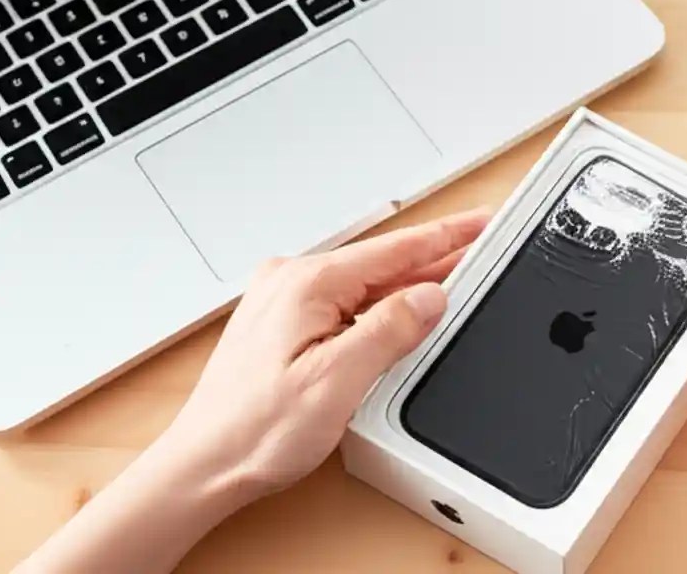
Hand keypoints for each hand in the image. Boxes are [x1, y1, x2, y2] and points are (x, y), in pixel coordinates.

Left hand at [154, 209, 490, 503]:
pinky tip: (403, 313)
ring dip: (409, 285)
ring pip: (366, 284)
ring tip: (456, 280)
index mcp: (307, 284)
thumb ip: (390, 330)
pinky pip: (346, 300)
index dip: (448, 235)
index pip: (397, 249)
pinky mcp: (283, 322)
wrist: (203, 466)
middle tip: (483, 249)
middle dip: (436, 259)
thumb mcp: (337, 380)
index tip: (482, 221)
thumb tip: (430, 296)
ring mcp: (284, 300)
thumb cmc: (254, 430)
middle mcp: (291, 281)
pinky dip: (381, 305)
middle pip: (384, 263)